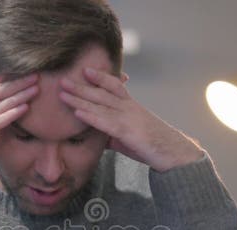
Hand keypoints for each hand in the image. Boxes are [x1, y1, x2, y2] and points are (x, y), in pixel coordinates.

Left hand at [59, 68, 203, 171]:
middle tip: (62, 80)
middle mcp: (129, 107)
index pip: (114, 86)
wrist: (174, 153)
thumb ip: (113, 133)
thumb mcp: (130, 136)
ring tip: (62, 93)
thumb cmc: (153, 145)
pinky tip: (77, 113)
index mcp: (131, 106)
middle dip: (81, 86)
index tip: (85, 70)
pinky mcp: (127, 131)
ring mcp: (128, 118)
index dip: (100, 77)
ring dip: (79, 99)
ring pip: (100, 105)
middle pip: (101, 92)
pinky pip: (105, 122)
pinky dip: (90, 117)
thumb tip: (99, 137)